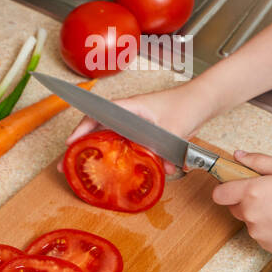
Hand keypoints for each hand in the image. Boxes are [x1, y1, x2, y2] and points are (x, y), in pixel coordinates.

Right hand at [59, 83, 207, 176]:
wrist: (203, 100)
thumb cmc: (187, 104)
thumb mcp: (174, 128)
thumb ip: (168, 150)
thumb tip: (164, 170)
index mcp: (130, 107)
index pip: (98, 114)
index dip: (81, 129)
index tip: (70, 144)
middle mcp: (130, 115)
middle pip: (98, 130)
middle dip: (82, 147)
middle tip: (68, 165)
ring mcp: (136, 124)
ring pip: (111, 140)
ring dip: (99, 154)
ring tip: (85, 172)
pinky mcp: (145, 133)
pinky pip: (128, 146)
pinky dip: (121, 157)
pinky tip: (118, 171)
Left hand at [211, 151, 271, 263]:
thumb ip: (259, 161)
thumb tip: (238, 155)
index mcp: (252, 192)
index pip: (219, 193)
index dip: (226, 186)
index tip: (236, 181)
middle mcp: (250, 214)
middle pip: (234, 205)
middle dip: (246, 198)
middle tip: (271, 191)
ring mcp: (257, 232)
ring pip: (249, 219)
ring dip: (260, 212)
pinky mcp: (266, 245)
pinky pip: (261, 232)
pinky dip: (270, 226)